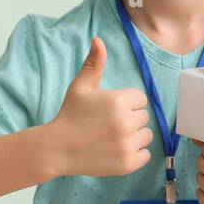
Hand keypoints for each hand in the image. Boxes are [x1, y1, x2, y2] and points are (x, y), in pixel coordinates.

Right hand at [48, 36, 152, 177]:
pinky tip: (116, 150)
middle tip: (107, 125)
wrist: (57, 148)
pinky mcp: (127, 164)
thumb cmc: (70, 115)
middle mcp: (126, 122)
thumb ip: (94, 63)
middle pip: (144, 117)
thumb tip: (98, 39)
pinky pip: (145, 155)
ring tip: (111, 137)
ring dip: (133, 137)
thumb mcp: (81, 86)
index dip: (125, 103)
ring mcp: (127, 145)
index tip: (108, 110)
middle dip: (129, 119)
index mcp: (119, 101)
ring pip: (146, 135)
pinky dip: (134, 154)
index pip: (140, 99)